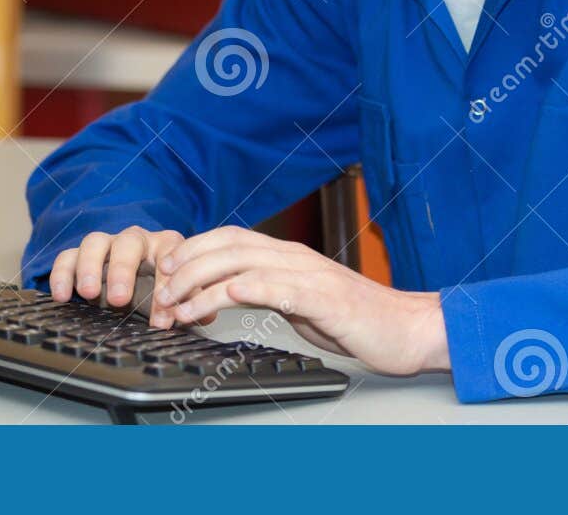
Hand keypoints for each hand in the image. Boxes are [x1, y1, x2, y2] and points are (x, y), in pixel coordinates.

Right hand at [47, 226, 212, 327]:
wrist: (134, 283)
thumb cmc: (159, 287)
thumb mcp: (177, 296)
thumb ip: (191, 302)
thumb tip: (205, 314)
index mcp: (166, 245)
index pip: (170, 255)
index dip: (167, 287)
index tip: (162, 321)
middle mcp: (136, 240)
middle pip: (129, 243)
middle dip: (123, 270)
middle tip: (119, 300)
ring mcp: (106, 244)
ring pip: (95, 242)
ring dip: (90, 267)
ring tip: (88, 294)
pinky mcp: (80, 255)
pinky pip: (67, 256)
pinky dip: (62, 273)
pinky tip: (61, 296)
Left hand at [155, 225, 449, 376]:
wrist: (407, 328)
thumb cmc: (356, 319)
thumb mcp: (302, 302)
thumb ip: (269, 292)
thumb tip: (227, 295)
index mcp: (287, 255)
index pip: (229, 238)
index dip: (192, 250)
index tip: (165, 272)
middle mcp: (293, 256)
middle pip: (227, 244)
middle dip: (186, 265)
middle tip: (159, 292)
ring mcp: (308, 273)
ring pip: (242, 263)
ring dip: (200, 283)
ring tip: (175, 306)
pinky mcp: (321, 297)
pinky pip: (273, 287)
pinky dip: (242, 289)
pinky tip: (221, 299)